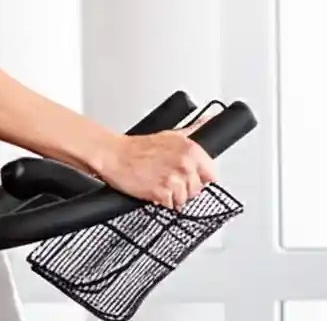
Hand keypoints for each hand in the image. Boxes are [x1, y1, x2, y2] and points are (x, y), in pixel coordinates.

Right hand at [90, 114, 217, 211]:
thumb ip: (192, 130)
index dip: (200, 177)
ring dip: (172, 196)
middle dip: (184, 188)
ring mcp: (174, 179)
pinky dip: (161, 201)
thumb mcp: (169, 135)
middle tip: (168, 179)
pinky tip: (153, 189)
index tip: (190, 176)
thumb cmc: (137, 147)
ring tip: (159, 183)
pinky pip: (170, 205)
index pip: (212, 174)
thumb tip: (207, 120)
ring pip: (184, 199)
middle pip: (197, 189)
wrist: (114, 155)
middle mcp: (185, 163)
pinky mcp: (162, 192)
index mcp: (190, 149)